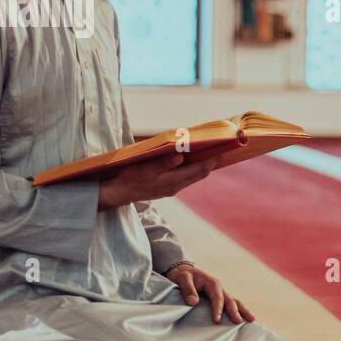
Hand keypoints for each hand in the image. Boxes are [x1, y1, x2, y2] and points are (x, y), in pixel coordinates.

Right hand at [98, 151, 216, 209]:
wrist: (118, 193)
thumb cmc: (129, 179)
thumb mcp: (144, 170)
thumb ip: (162, 164)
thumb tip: (180, 157)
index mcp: (173, 182)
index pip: (200, 170)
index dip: (212, 160)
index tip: (221, 148)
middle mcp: (176, 186)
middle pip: (200, 173)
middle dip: (210, 161)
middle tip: (220, 147)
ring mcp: (172, 187)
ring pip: (193, 175)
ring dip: (201, 164)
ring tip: (208, 150)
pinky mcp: (167, 186)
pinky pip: (185, 176)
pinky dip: (191, 167)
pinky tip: (190, 157)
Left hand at [165, 262, 255, 323]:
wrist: (184, 271)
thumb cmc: (183, 276)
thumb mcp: (182, 279)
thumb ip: (188, 290)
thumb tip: (194, 302)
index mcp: (212, 283)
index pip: (218, 298)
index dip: (218, 309)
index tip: (217, 320)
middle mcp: (220, 288)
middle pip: (230, 300)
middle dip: (235, 311)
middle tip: (238, 322)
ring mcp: (221, 293)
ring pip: (235, 302)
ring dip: (243, 310)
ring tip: (252, 320)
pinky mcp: (220, 297)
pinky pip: (231, 304)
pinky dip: (239, 310)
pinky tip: (245, 319)